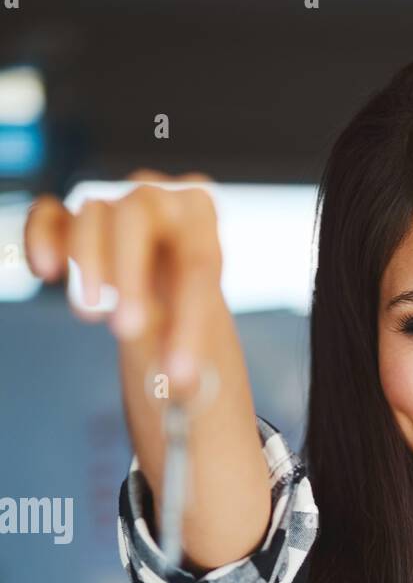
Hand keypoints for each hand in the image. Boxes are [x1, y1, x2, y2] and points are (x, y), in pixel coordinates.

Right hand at [24, 169, 223, 395]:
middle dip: (130, 273)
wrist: (167, 277)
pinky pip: (49, 216)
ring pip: (92, 214)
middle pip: (137, 214)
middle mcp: (157, 198)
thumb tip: (180, 383)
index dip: (189, 321)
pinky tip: (48, 271)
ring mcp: (112, 203)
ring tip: (92, 314)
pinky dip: (41, 238)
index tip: (179, 372)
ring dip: (87, 261)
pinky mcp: (72, 217)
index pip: (197, 262)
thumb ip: (190, 348)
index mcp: (201, 215)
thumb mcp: (202, 323)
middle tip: (126, 330)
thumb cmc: (187, 302)